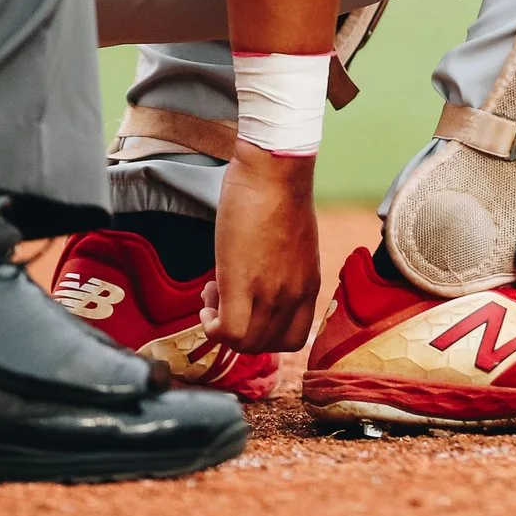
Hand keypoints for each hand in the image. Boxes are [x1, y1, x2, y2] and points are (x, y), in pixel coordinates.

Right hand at [201, 141, 320, 354]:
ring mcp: (271, 291)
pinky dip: (212, 326)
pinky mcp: (242, 282)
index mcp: (308, 285)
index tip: (248, 307)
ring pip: (245, 343)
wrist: (274, 169)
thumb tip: (257, 280)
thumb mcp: (291, 245)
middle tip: (222, 297)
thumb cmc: (278, 195)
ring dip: (221, 325)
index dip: (264, 333)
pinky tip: (207, 301)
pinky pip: (228, 332)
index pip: (293, 339)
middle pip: (264, 345)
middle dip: (238, 330)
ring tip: (213, 292)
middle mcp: (294, 294)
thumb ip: (282, 269)